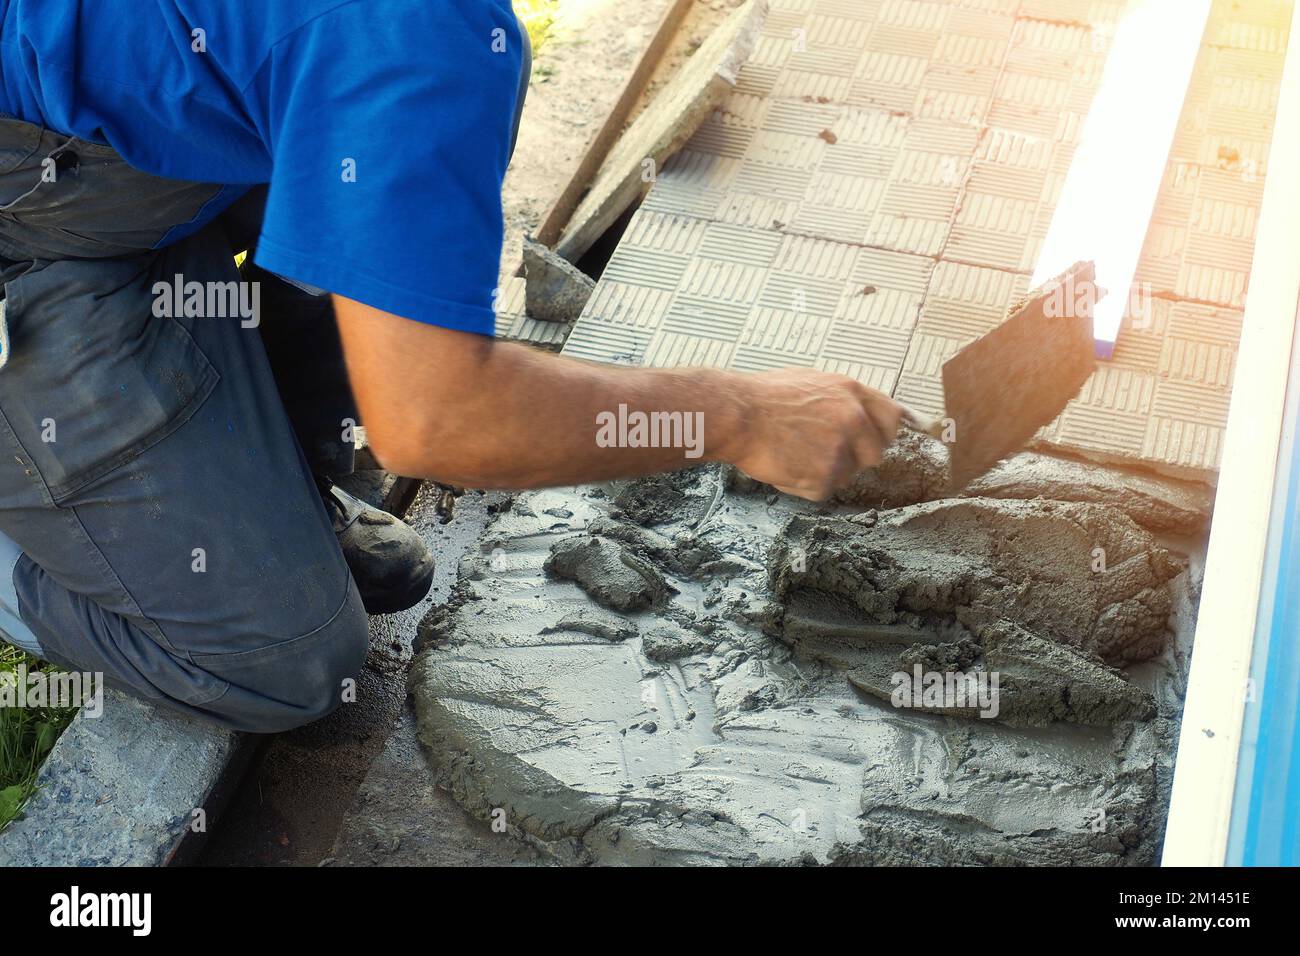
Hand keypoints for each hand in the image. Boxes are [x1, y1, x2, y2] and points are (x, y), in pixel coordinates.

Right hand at [724, 369, 901, 500]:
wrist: (737, 416)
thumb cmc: (763, 397)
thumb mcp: (811, 381)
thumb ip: (841, 398)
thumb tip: (858, 411)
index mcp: (851, 392)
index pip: (891, 418)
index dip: (880, 433)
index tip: (870, 441)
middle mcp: (853, 420)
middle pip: (875, 454)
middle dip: (854, 458)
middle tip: (823, 454)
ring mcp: (841, 449)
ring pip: (847, 475)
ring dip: (825, 472)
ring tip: (793, 454)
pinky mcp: (824, 476)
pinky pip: (823, 490)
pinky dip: (804, 485)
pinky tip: (784, 466)